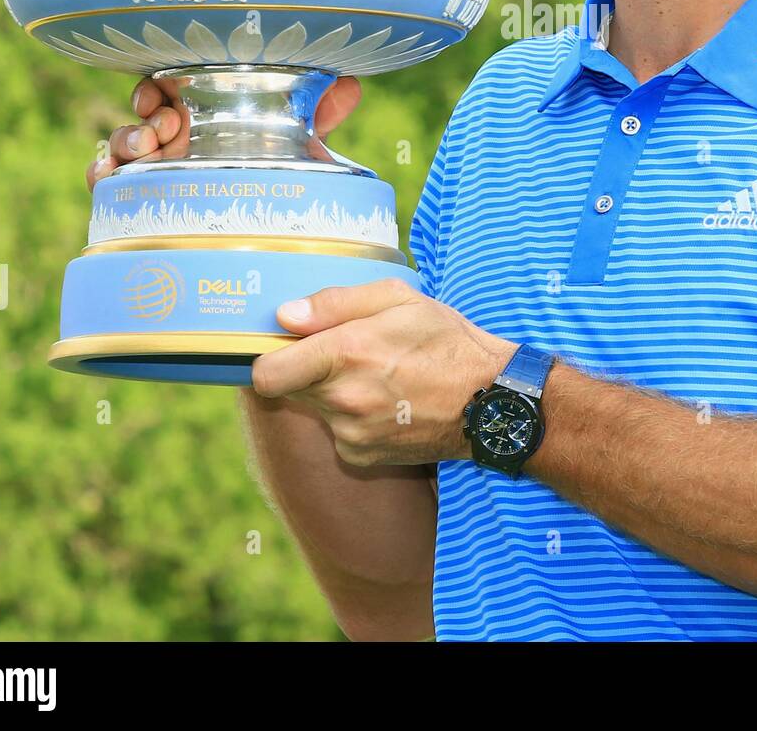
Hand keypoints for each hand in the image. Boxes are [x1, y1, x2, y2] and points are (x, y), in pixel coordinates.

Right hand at [85, 74, 361, 190]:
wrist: (271, 235)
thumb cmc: (276, 175)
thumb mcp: (300, 142)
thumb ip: (322, 112)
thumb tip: (350, 82)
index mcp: (205, 116)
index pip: (171, 87)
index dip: (161, 83)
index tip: (165, 90)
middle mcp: (176, 140)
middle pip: (142, 113)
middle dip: (146, 111)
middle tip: (167, 121)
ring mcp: (155, 171)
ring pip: (123, 145)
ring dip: (128, 139)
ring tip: (151, 144)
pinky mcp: (140, 204)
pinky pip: (108, 186)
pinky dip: (101, 173)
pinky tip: (110, 171)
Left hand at [251, 279, 514, 466]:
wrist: (490, 401)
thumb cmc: (447, 341)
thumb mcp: (400, 299)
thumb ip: (335, 303)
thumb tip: (285, 316)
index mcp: (346, 354)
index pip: (266, 373)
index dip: (269, 357)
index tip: (287, 345)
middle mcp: (342, 400)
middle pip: (287, 388)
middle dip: (306, 369)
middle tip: (349, 352)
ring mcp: (351, 434)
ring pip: (316, 408)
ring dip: (333, 392)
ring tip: (380, 376)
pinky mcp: (360, 456)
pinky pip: (337, 432)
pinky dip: (353, 417)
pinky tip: (389, 403)